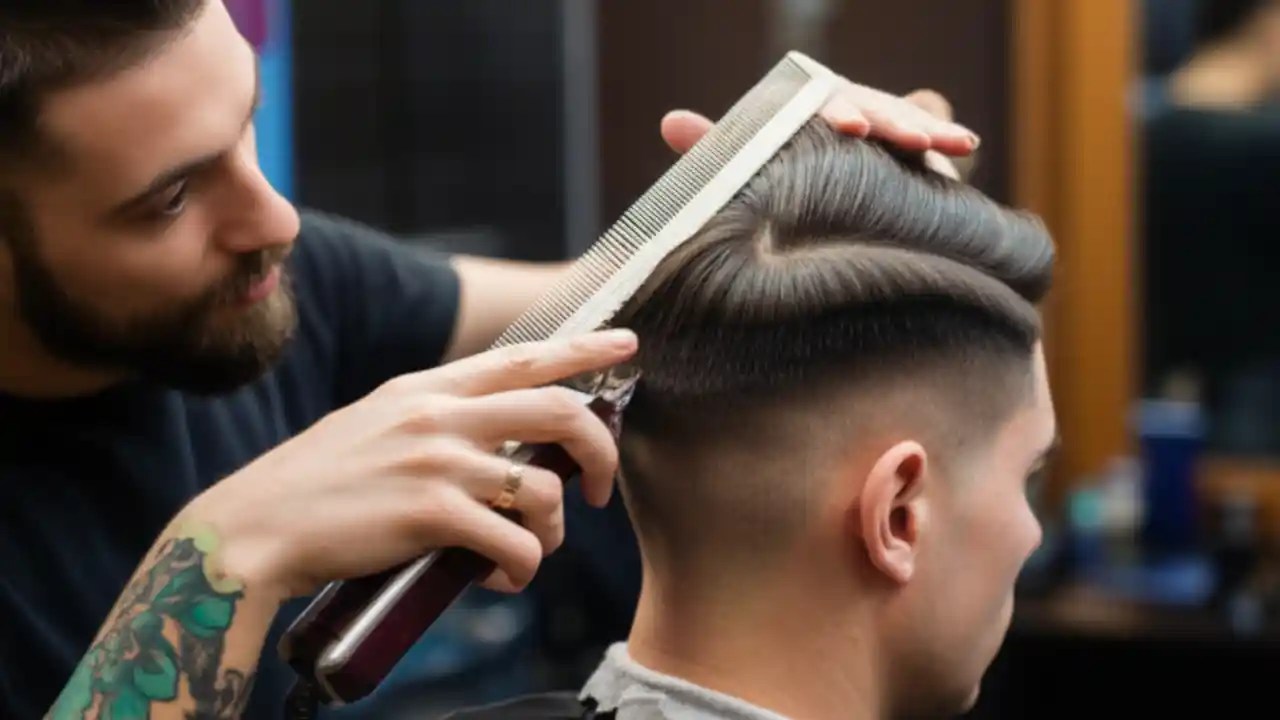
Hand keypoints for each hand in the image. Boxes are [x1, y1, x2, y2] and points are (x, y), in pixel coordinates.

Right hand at [185, 329, 638, 599]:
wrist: (253, 529)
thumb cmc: (314, 487)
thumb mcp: (374, 426)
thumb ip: (433, 424)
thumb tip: (497, 449)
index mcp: (426, 390)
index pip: (522, 357)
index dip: (583, 349)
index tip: (627, 342)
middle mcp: (438, 415)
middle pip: (558, 410)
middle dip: (600, 449)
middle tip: (600, 487)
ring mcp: (437, 461)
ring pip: (545, 488)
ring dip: (555, 530)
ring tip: (532, 551)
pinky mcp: (431, 513)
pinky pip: (517, 543)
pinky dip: (524, 568)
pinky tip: (502, 578)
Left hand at [659, 81, 971, 177]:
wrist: (808, 230)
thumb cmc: (770, 190)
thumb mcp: (740, 171)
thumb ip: (715, 150)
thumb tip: (673, 122)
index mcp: (810, 109)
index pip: (826, 104)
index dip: (839, 113)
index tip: (852, 126)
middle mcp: (852, 114)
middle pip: (878, 107)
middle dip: (896, 122)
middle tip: (913, 141)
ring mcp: (884, 139)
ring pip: (910, 124)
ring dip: (930, 131)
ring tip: (953, 144)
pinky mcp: (910, 166)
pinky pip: (929, 152)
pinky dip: (946, 147)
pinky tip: (964, 146)